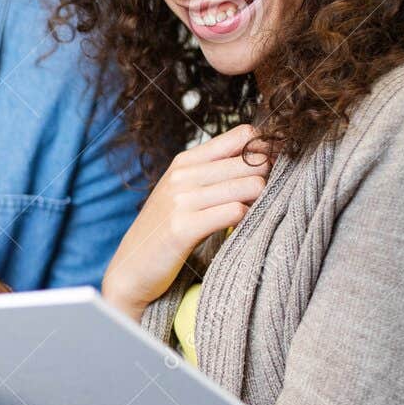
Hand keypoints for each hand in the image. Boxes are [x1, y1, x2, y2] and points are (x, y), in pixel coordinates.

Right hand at [101, 124, 269, 320]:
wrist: (131, 268)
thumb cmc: (164, 229)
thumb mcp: (183, 191)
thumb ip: (215, 172)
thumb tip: (263, 157)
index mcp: (185, 160)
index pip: (242, 136)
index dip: (266, 149)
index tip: (272, 168)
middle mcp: (183, 175)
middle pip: (251, 161)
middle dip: (266, 179)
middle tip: (263, 198)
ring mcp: (181, 200)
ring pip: (248, 185)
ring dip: (258, 201)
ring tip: (251, 213)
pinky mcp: (183, 228)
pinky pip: (235, 212)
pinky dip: (246, 219)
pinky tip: (240, 228)